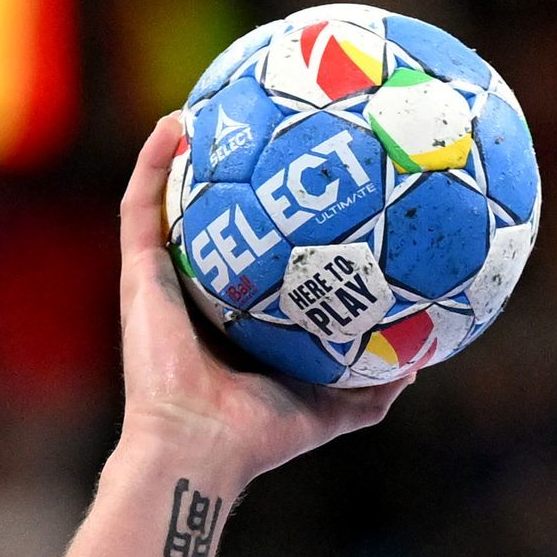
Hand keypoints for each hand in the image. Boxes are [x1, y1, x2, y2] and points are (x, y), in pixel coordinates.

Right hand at [118, 117, 411, 482]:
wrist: (203, 449)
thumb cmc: (260, 437)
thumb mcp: (333, 406)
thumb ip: (372, 387)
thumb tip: (418, 361)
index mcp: (233, 322)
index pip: (252, 261)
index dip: (270, 223)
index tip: (302, 183)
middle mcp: (195, 296)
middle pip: (207, 224)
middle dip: (223, 178)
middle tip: (256, 130)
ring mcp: (162, 283)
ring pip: (167, 205)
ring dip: (181, 156)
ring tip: (207, 107)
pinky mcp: (139, 275)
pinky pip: (141, 207)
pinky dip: (154, 162)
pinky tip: (177, 123)